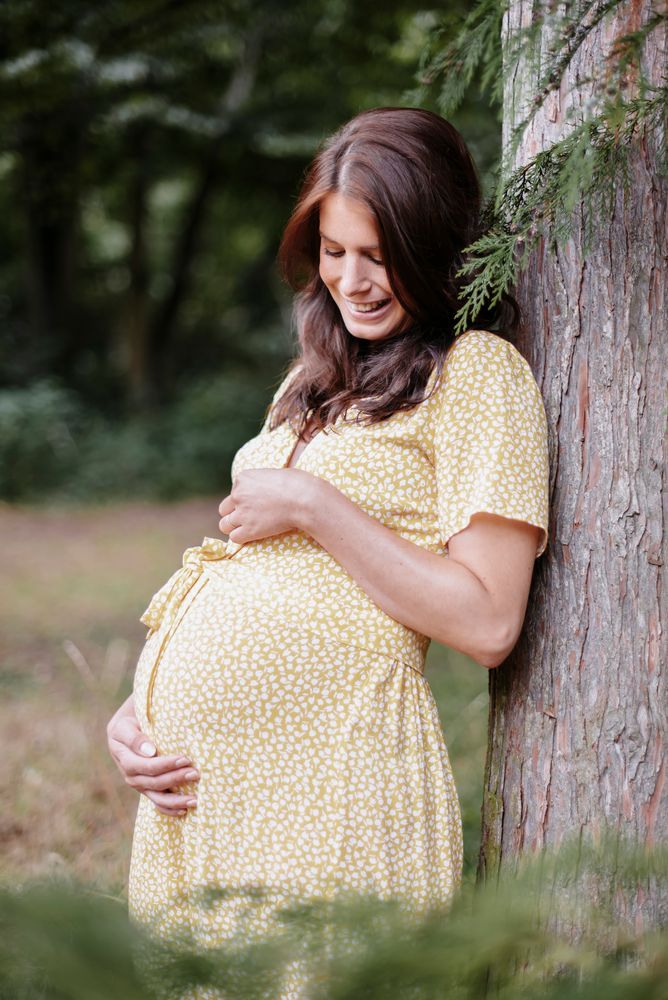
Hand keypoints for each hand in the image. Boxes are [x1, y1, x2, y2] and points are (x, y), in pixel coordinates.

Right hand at [107, 694, 198, 816]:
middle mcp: (128, 772)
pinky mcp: (145, 787)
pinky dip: (170, 808)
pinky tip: (185, 810)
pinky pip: (156, 802)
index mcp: (122, 754)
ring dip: (176, 800)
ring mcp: (137, 782)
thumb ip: (135, 736)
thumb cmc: (133, 716)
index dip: (165, 765)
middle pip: (153, 782)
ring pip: (156, 796)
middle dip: (176, 779)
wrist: (131, 720)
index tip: (185, 759)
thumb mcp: (127, 722)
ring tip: (196, 800)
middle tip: (196, 773)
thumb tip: (150, 752)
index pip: (145, 765)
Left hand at [218, 468, 318, 543]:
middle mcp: (238, 494)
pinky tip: (253, 535)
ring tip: (250, 528)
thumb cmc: (297, 484)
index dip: (246, 499)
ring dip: (235, 527)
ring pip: (225, 525)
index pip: (234, 492)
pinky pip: (234, 537)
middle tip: (250, 517)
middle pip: (224, 509)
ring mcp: (242, 513)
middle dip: (234, 513)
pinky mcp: (249, 529)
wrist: (304, 499)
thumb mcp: (275, 474)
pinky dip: (242, 538)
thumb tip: (262, 490)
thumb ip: (262, 482)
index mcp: (243, 478)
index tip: (259, 502)